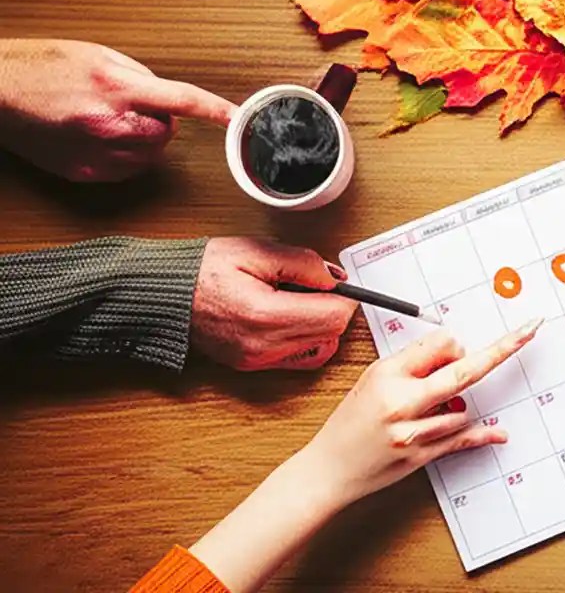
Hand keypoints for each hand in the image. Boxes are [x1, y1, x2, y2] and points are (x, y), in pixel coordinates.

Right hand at [0, 38, 234, 181]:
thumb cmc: (41, 67)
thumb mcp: (98, 56)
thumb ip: (141, 77)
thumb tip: (168, 97)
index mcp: (115, 87)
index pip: (180, 100)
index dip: (214, 110)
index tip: (239, 119)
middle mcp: (108, 123)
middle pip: (167, 133)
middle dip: (160, 120)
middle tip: (128, 104)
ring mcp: (96, 152)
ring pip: (151, 154)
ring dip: (143, 139)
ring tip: (107, 118)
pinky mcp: (85, 172)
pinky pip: (128, 170)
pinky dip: (125, 155)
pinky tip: (97, 136)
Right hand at [191, 237, 357, 370]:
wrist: (166, 296)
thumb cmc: (203, 271)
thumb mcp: (257, 251)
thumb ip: (303, 263)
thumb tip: (335, 277)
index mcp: (265, 316)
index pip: (334, 317)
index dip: (344, 296)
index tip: (336, 281)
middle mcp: (264, 346)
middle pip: (332, 334)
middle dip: (333, 308)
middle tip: (313, 286)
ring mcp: (259, 360)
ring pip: (321, 348)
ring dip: (321, 324)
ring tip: (297, 300)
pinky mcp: (254, 365)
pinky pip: (301, 358)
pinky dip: (307, 339)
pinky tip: (291, 317)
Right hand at [301, 322, 541, 507]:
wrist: (330, 470)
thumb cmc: (351, 421)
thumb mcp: (373, 379)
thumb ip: (414, 363)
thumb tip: (458, 350)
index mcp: (388, 376)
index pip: (438, 346)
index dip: (454, 344)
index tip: (473, 339)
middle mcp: (402, 403)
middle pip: (462, 372)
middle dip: (499, 351)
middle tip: (528, 331)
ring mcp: (414, 433)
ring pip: (462, 408)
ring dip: (455, 406)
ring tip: (422, 412)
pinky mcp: (422, 457)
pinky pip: (462, 440)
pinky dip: (483, 435)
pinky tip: (501, 433)